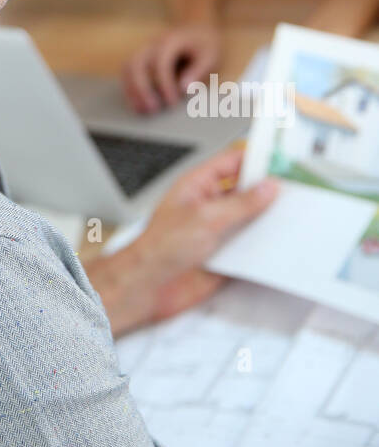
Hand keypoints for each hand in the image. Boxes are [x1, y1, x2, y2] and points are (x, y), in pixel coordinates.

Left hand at [88, 146, 278, 334]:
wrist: (148, 287)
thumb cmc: (160, 247)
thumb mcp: (206, 218)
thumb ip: (240, 203)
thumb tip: (268, 187)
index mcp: (198, 185)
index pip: (232, 162)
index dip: (257, 159)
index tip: (283, 160)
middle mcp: (209, 205)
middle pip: (245, 191)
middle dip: (268, 191)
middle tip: (297, 190)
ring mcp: (217, 230)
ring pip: (250, 220)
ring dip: (269, 221)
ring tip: (297, 217)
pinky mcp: (224, 255)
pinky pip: (250, 247)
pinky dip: (265, 246)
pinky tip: (283, 246)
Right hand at [122, 23, 221, 113]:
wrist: (196, 30)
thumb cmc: (204, 46)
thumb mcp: (209, 56)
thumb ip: (198, 71)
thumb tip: (183, 88)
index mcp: (170, 41)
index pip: (160, 62)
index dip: (164, 84)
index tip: (172, 102)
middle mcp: (152, 44)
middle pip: (136, 63)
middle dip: (142, 88)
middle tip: (153, 110)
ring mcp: (143, 50)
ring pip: (128, 68)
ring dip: (132, 90)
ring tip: (142, 111)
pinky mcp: (140, 59)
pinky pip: (128, 73)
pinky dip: (130, 89)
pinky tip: (139, 105)